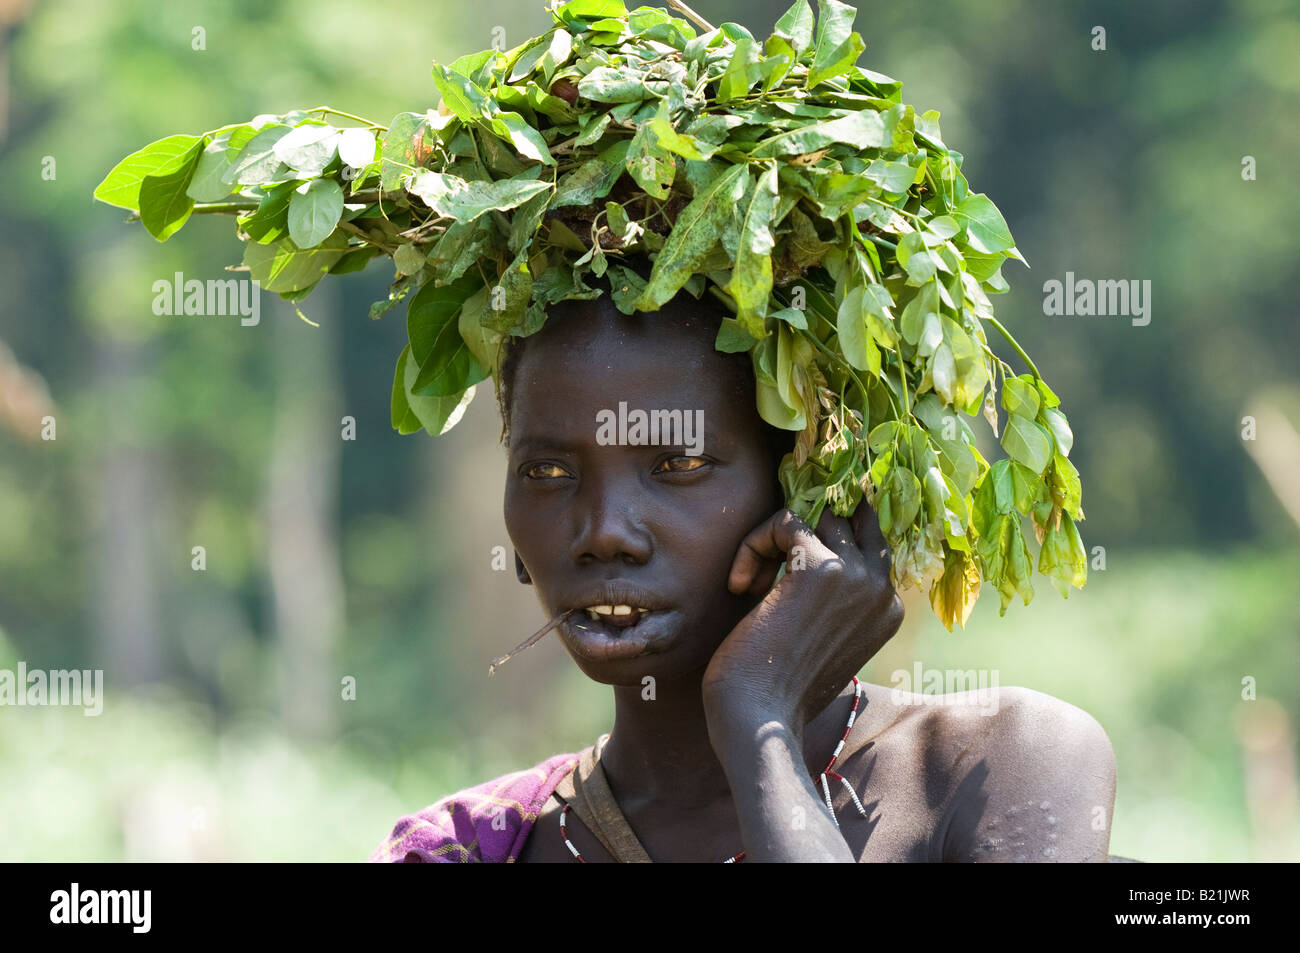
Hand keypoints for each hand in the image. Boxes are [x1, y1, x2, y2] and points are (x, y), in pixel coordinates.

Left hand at [701, 504, 903, 745]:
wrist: (760, 720)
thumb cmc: (777, 684)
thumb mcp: (817, 633)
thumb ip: (828, 591)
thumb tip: (801, 532)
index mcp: (889, 607)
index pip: (866, 538)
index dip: (818, 539)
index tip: (779, 566)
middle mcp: (882, 588)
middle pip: (844, 517)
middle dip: (799, 530)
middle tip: (766, 568)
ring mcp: (857, 576)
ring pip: (814, 514)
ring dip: (771, 540)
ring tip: (751, 584)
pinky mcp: (821, 568)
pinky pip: (785, 520)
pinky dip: (753, 545)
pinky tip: (739, 585)